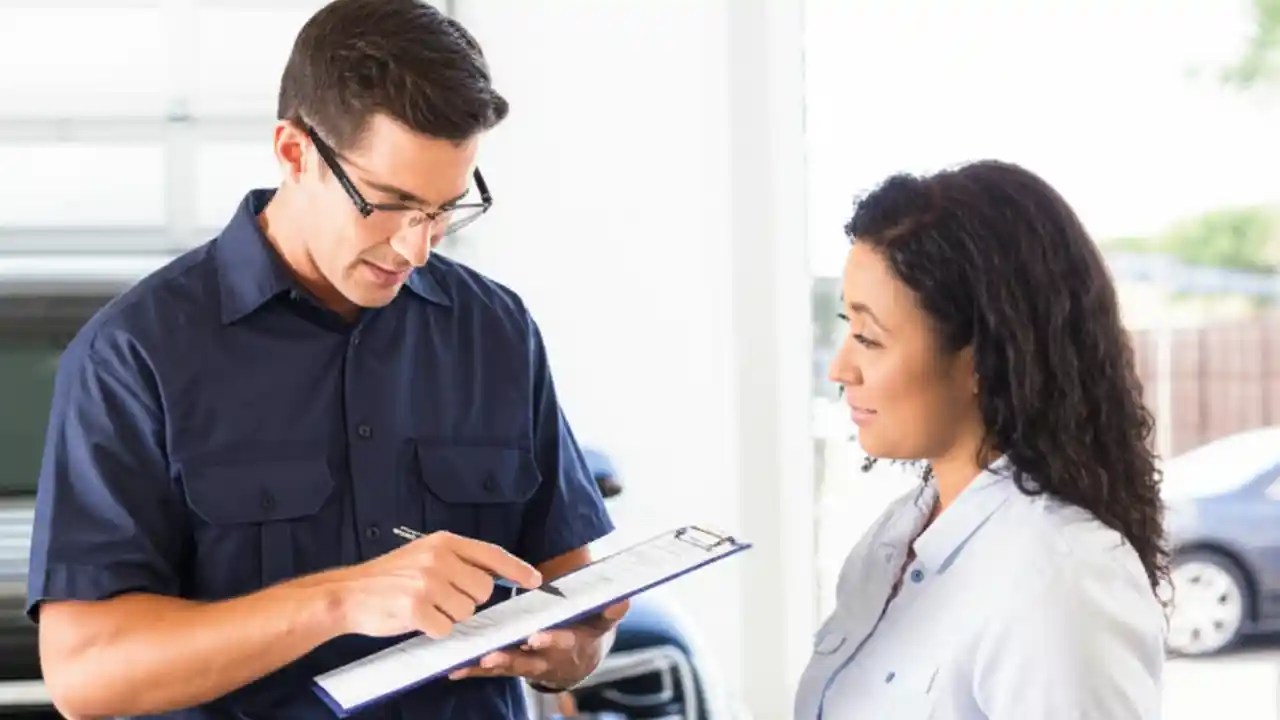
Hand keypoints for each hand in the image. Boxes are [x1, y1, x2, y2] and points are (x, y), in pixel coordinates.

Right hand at [330, 531, 541, 638]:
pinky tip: (415, 619)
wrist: (347, 593)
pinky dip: (433, 630)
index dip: (517, 568)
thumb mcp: (423, 555)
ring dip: (449, 617)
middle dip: (469, 601)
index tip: (535, 580)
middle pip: (483, 591)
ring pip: (466, 612)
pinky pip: (445, 629)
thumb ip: (456, 561)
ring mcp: (428, 583)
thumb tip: (493, 577)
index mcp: (443, 542)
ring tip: (424, 606)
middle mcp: (439, 559)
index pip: (492, 554)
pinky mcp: (417, 608)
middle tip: (441, 599)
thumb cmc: (388, 578)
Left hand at [449, 599, 629, 687]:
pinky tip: (454, 668)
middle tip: (494, 654)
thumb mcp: (601, 622)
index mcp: (569, 644)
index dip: (551, 640)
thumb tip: (623, 601)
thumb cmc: (586, 631)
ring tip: (473, 660)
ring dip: (490, 664)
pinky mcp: (509, 667)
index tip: (538, 635)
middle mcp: (546, 659)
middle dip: (511, 657)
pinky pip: (489, 671)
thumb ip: (610, 612)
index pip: (562, 642)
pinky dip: (472, 670)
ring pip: (507, 666)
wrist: (578, 661)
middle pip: (529, 659)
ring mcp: (526, 665)